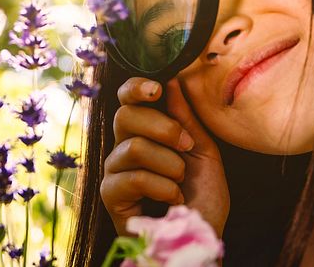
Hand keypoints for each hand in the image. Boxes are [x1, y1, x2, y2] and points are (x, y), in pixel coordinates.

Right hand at [100, 77, 229, 237]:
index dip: (136, 87)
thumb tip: (172, 78)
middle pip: (125, 115)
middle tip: (186, 145)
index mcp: (144, 131)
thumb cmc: (203, 197)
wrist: (200, 237)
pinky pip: (132, 177)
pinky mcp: (110, 195)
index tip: (157, 88)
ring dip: (169, 164)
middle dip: (162, 127)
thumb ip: (185, 117)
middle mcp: (123, 146)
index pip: (127, 99)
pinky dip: (162, 187)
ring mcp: (114, 170)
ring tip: (181, 181)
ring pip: (133, 146)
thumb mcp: (202, 150)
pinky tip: (173, 199)